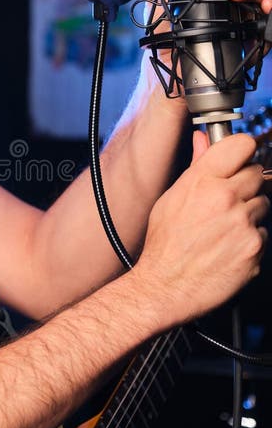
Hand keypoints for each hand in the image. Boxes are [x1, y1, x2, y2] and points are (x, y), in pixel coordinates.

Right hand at [133, 132, 268, 326]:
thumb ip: (196, 166)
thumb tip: (203, 140)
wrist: (166, 287)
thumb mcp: (172, 199)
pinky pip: (264, 233)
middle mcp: (226, 199)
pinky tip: (229, 246)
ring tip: (224, 228)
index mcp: (202, 182)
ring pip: (263, 204)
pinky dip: (251, 239)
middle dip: (245, 185)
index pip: (242, 144)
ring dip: (249, 213)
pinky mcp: (255, 248)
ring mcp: (243, 224)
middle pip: (257, 173)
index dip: (242, 151)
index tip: (239, 159)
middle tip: (226, 202)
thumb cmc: (165, 245)